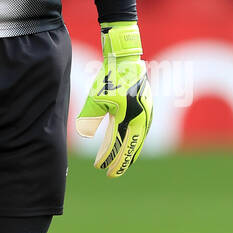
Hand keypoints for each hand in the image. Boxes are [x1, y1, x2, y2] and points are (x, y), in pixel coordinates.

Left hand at [75, 21, 152, 176]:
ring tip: (123, 163)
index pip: (118, 145)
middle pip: (132, 147)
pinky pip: (142, 130)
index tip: (100, 167)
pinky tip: (130, 143)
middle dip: (122, 161)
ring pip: (139, 140)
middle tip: (112, 174)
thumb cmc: (110, 77)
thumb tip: (85, 136)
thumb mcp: (96, 98)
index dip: (108, 158)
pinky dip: (136, 141)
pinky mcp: (147, 107)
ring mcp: (147, 113)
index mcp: (130, 118)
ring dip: (130, 152)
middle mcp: (142, 118)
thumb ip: (90, 118)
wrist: (126, 58)